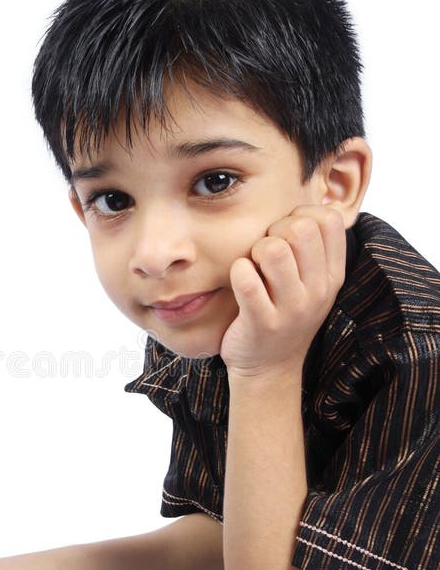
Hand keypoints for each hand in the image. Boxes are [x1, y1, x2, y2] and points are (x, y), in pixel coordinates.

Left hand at [219, 206, 346, 377]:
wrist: (269, 370)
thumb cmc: (284, 314)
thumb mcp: (311, 282)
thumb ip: (311, 245)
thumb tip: (304, 199)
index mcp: (333, 275)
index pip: (327, 219)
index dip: (300, 215)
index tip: (286, 236)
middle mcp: (319, 291)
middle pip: (299, 228)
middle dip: (273, 230)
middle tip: (264, 254)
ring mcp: (292, 309)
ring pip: (272, 249)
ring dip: (254, 251)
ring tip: (253, 268)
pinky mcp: (262, 323)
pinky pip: (245, 279)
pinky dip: (237, 273)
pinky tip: (240, 282)